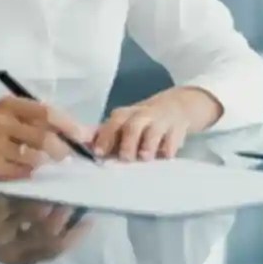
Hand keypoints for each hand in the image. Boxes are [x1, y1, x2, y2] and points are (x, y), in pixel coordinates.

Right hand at [0, 97, 93, 180]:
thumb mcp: (2, 112)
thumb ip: (31, 118)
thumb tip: (68, 131)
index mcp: (9, 105)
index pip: (46, 113)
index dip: (68, 125)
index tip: (83, 135)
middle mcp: (3, 123)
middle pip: (43, 138)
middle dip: (61, 150)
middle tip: (68, 156)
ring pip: (34, 158)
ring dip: (43, 162)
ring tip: (43, 162)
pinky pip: (21, 172)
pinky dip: (28, 172)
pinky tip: (25, 169)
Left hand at [91, 87, 221, 161]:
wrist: (178, 105)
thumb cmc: (144, 121)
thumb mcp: (126, 123)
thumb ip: (107, 135)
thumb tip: (83, 144)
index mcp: (126, 115)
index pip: (114, 122)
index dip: (105, 137)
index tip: (99, 153)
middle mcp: (143, 115)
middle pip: (133, 125)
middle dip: (128, 142)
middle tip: (125, 158)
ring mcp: (162, 121)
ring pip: (153, 131)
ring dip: (148, 145)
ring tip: (145, 157)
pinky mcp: (179, 128)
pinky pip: (174, 139)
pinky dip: (169, 148)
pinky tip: (166, 156)